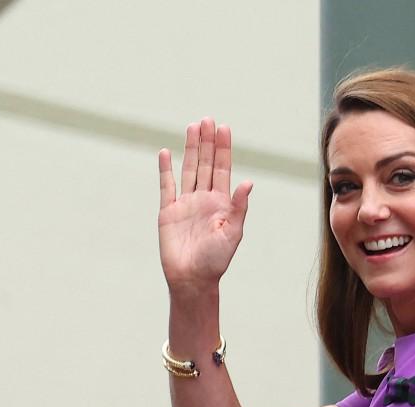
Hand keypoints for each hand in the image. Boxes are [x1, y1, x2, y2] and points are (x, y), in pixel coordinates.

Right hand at [157, 117, 253, 294]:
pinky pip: (166, 186)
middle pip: (205, 164)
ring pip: (188, 169)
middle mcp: (204, 199)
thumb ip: (239, 207)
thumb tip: (248, 182)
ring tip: (192, 127)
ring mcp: (185, 203)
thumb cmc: (216, 260)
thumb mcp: (233, 233)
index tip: (224, 128)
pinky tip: (167, 153)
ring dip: (190, 149)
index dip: (223, 149)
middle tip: (207, 119)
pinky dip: (166, 170)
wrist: (192, 279)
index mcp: (221, 203)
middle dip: (207, 142)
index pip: (222, 169)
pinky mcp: (167, 211)